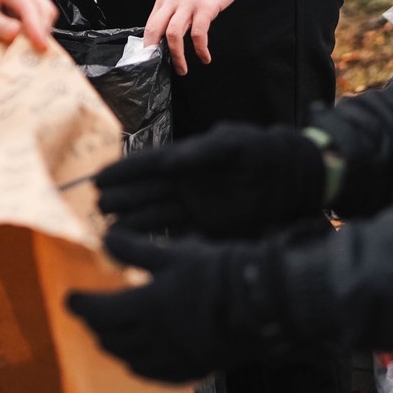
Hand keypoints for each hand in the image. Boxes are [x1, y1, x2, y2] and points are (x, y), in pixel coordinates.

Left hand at [0, 0, 56, 49]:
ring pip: (42, 10)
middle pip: (43, 6)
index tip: (40, 46)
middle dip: (43, 29)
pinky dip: (36, 27)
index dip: (37, 28)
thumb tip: (19, 35)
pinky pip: (35, 14)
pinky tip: (29, 40)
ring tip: (34, 47)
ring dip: (41, 29)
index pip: (30, 7)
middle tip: (38, 50)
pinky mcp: (19, 1)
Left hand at [68, 228, 291, 383]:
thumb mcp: (174, 251)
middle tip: (89, 315)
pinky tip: (140, 360)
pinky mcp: (195, 367)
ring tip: (109, 335)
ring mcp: (176, 356)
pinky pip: (158, 372)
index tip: (69, 299)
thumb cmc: (218, 270)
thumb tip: (105, 239)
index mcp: (148, 306)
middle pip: (113, 340)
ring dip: (115, 347)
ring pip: (132, 359)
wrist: (261, 303)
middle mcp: (157, 338)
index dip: (81, 306)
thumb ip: (136, 248)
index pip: (101, 312)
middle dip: (96, 327)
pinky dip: (141, 365)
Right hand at [95, 122, 325, 238]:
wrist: (296, 177)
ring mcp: (198, 207)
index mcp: (190, 159)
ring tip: (108, 229)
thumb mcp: (231, 144)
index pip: (149, 165)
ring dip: (133, 221)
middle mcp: (188, 184)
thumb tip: (165, 163)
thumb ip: (199, 153)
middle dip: (122, 198)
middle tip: (96, 206)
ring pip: (157, 215)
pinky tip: (139, 247)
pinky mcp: (211, 228)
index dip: (124, 172)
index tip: (98, 178)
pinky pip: (178, 235)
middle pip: (147, 192)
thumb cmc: (262, 151)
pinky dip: (157, 241)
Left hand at [142, 0, 238, 75]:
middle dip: (156, 52)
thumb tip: (163, 40)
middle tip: (161, 67)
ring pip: (174, 34)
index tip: (151, 60)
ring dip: (177, 56)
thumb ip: (171, 15)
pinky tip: (204, 57)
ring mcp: (189, 4)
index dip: (148, 45)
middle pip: (156, 29)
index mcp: (164, 0)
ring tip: (182, 69)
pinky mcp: (205, 8)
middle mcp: (173, 1)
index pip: (150, 25)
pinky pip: (198, 34)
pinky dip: (200, 49)